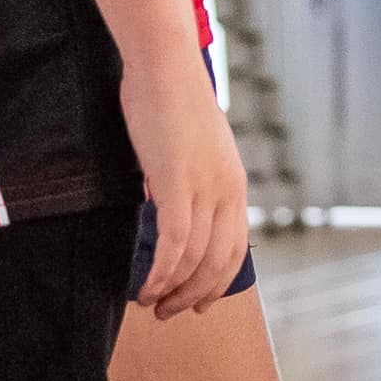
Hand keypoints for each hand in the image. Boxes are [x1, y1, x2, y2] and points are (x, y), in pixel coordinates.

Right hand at [118, 49, 248, 318]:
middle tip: (168, 313)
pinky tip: (146, 285)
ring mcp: (205, 187)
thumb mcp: (191, 150)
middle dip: (195, 295)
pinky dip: (162, 271)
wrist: (166, 68)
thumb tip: (169, 203)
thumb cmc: (171, 104)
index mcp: (234, 185)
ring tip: (150, 304)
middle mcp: (228, 191)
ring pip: (196, 257)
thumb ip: (190, 180)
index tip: (195, 302)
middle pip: (219, 261)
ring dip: (173, 289)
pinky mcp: (176, 182)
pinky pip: (175, 241)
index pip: (234, 248)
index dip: (215, 282)